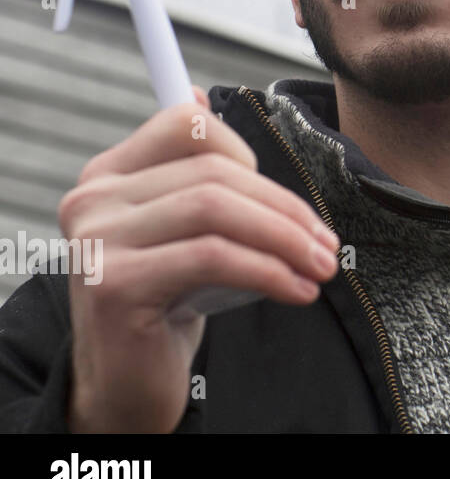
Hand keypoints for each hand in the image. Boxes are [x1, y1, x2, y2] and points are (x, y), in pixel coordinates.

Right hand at [61, 86, 338, 431]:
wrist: (128, 382)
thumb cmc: (169, 300)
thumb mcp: (183, 230)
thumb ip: (193, 175)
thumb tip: (201, 96)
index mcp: (110, 175)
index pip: (187, 125)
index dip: (245, 151)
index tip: (285, 201)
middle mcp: (93, 199)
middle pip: (214, 173)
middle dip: (285, 207)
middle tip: (327, 244)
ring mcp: (98, 241)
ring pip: (216, 210)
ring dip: (285, 238)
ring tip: (321, 267)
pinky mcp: (114, 284)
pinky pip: (213, 258)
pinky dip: (269, 271)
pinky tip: (298, 290)